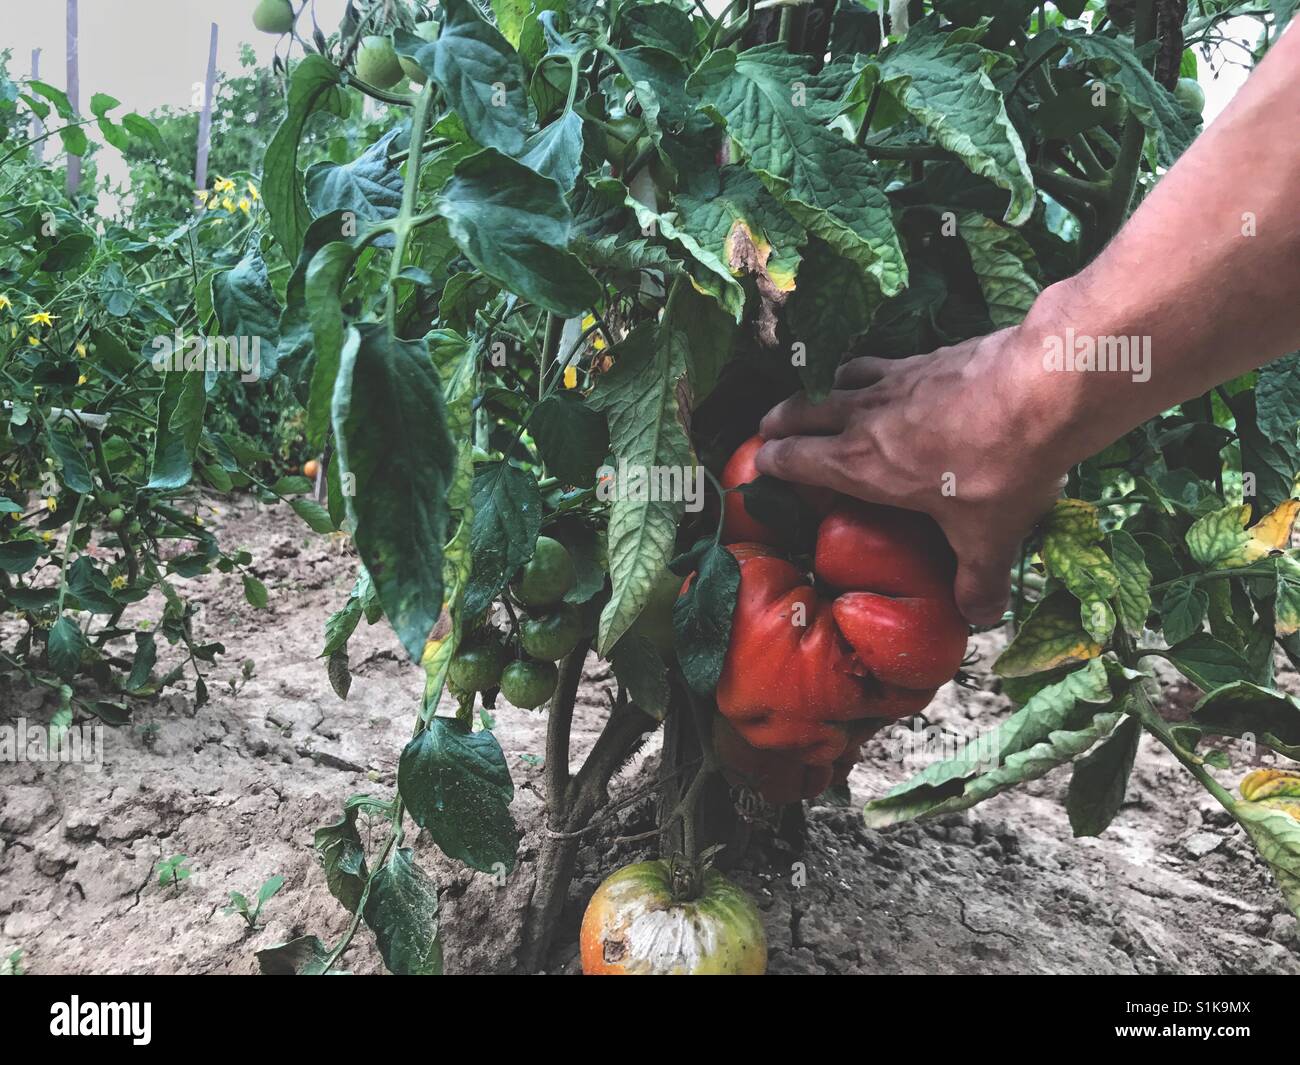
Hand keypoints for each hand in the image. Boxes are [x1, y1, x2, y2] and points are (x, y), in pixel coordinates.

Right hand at [755, 327, 1066, 624]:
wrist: (1042, 387)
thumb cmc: (1000, 468)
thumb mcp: (990, 537)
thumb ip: (979, 580)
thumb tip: (980, 617)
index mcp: (860, 464)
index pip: (793, 459)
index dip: (770, 463)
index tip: (759, 467)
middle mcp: (863, 417)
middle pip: (800, 410)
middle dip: (779, 421)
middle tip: (768, 428)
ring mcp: (893, 379)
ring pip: (836, 379)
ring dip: (821, 391)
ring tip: (823, 401)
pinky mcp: (926, 355)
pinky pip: (881, 363)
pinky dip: (871, 372)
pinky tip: (893, 381)